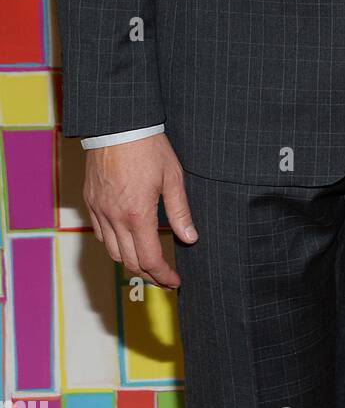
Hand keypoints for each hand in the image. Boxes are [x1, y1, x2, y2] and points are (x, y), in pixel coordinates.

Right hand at [83, 134, 197, 288]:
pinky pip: (101, 234)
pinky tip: (128, 241)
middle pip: (130, 262)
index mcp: (138, 214)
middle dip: (149, 275)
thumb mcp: (173, 177)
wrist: (118, 125)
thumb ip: (180, 211)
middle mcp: (115, 218)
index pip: (150, 259)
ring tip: (148, 263)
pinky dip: (115, 245)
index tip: (174, 281)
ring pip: (113, 252)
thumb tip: (190, 238)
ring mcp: (100, 211)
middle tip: (164, 277)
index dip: (163, 275)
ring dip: (131, 263)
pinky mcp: (91, 202)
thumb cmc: (149, 147)